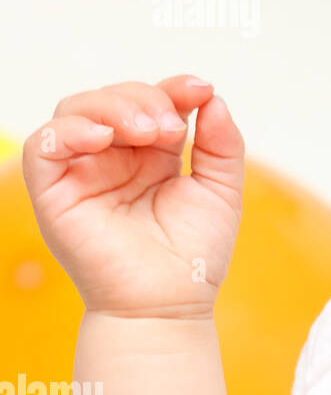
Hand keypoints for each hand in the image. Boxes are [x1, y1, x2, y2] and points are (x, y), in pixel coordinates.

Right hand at [22, 76, 244, 317]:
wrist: (169, 305)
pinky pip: (45, 146)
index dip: (174, 88)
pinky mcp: (54, 193)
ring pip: (77, 110)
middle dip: (146, 99)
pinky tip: (106, 138)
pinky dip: (71, 130)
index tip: (201, 90)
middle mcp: (114, 158)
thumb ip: (221, 144)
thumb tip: (213, 99)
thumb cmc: (194, 256)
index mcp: (151, 155)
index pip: (153, 103)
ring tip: (149, 133)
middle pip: (114, 98)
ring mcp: (82, 173)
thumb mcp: (221, 191)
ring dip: (114, 108)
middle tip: (172, 128)